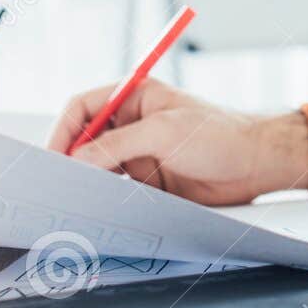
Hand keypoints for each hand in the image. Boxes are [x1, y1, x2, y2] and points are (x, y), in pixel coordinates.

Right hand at [47, 77, 307, 205]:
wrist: (256, 164)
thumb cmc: (221, 133)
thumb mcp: (166, 132)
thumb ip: (118, 145)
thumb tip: (78, 159)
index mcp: (134, 97)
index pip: (83, 107)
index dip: (63, 130)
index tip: (51, 157)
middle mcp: (132, 124)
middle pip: (85, 140)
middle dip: (69, 161)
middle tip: (56, 186)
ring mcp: (139, 153)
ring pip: (98, 168)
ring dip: (86, 183)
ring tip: (75, 202)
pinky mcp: (148, 180)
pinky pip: (116, 189)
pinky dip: (105, 199)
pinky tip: (100, 210)